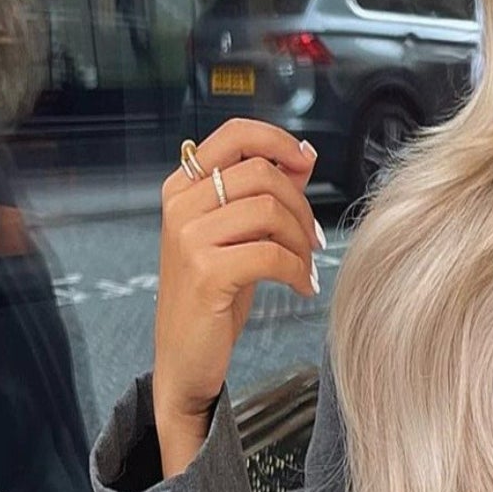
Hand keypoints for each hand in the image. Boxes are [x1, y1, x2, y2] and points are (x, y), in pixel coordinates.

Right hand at [152, 117, 325, 474]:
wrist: (184, 357)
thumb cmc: (215, 292)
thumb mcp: (240, 233)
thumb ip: (266, 191)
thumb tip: (304, 154)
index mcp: (183, 186)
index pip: (235, 134)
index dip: (278, 140)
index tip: (306, 160)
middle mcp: (180, 204)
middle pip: (263, 174)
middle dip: (301, 206)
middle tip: (312, 240)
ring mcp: (188, 237)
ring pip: (270, 211)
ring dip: (302, 241)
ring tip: (305, 265)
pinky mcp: (205, 271)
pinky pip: (272, 254)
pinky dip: (298, 270)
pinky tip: (302, 286)